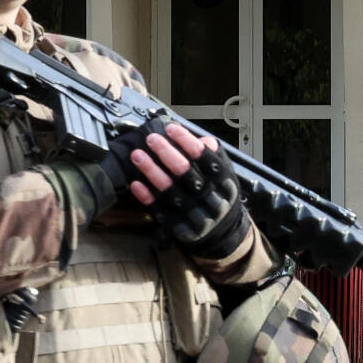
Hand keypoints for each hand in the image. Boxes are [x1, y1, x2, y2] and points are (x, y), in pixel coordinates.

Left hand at [113, 119, 248, 260]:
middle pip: (186, 174)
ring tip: (137, 155)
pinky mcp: (180, 228)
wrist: (222, 233)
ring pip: (170, 192)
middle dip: (167, 153)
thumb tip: (203, 140)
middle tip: (152, 139)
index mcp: (224, 184)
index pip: (207, 159)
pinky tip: (136, 183)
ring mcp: (194, 216)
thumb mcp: (226, 176)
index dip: (188, 143)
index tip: (171, 129)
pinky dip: (147, 197)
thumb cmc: (219, 196)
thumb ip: (215, 157)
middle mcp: (210, 200)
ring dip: (151, 172)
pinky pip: (160, 211)